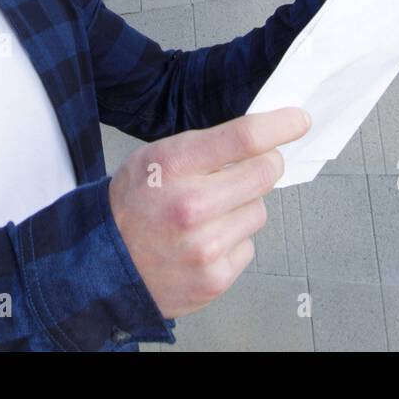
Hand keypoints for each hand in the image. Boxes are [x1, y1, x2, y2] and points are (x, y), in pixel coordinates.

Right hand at [107, 106, 310, 318]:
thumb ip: (205, 148)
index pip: (243, 138)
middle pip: (265, 172)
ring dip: (242, 208)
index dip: (280, 125)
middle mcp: (191, 207)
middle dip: (264, 165)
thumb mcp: (155, 158)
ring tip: (206, 217)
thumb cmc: (131, 205)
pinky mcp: (214, 278)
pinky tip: (203, 243)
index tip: (298, 120)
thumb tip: (261, 140)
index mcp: (173, 167)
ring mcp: (205, 247)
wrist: (100, 266)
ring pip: (259, 211)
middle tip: (244, 171)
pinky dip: (232, 242)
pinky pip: (248, 246)